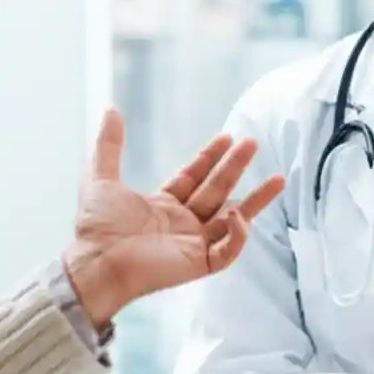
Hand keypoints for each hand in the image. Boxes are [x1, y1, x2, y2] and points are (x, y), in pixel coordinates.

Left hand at [64, 109, 285, 327]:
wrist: (95, 263)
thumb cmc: (95, 228)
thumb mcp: (100, 178)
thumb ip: (109, 145)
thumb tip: (110, 110)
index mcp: (163, 205)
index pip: (195, 177)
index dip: (210, 157)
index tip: (226, 137)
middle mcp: (182, 223)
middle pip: (218, 191)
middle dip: (235, 167)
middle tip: (252, 143)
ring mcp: (193, 244)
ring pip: (234, 221)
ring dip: (256, 200)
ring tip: (279, 179)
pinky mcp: (199, 264)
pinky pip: (228, 250)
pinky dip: (238, 235)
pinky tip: (238, 215)